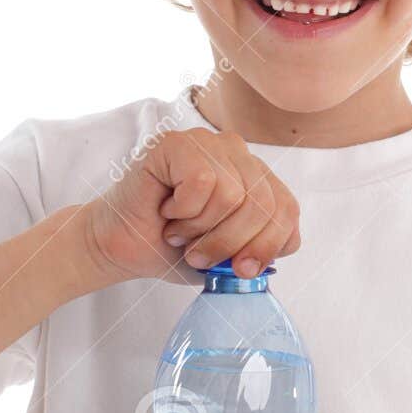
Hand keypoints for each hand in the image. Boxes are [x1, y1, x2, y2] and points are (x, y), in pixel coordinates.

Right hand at [81, 127, 300, 286]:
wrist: (123, 245)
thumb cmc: (174, 249)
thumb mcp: (228, 259)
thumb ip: (258, 251)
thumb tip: (271, 255)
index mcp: (257, 179)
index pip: (287, 210)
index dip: (267, 246)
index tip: (240, 270)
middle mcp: (238, 154)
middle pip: (263, 204)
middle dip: (231, 243)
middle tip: (199, 254)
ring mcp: (208, 142)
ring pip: (232, 195)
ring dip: (200, 227)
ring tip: (180, 229)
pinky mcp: (177, 142)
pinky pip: (201, 182)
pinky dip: (183, 211)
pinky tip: (167, 210)